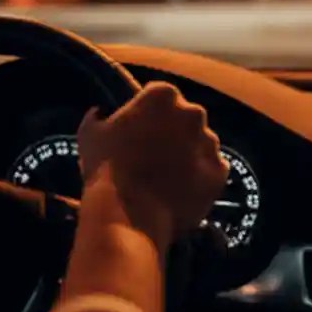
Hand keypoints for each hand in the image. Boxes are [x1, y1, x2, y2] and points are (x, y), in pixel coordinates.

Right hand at [76, 82, 227, 245]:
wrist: (129, 215)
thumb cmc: (106, 169)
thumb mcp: (91, 134)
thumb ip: (98, 116)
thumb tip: (99, 111)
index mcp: (163, 95)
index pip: (160, 97)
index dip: (149, 114)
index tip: (140, 131)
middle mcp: (193, 113)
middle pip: (185, 118)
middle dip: (173, 132)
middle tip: (154, 155)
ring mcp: (210, 142)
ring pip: (201, 144)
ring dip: (189, 154)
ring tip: (167, 178)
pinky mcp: (220, 171)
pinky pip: (211, 170)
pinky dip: (200, 177)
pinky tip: (180, 191)